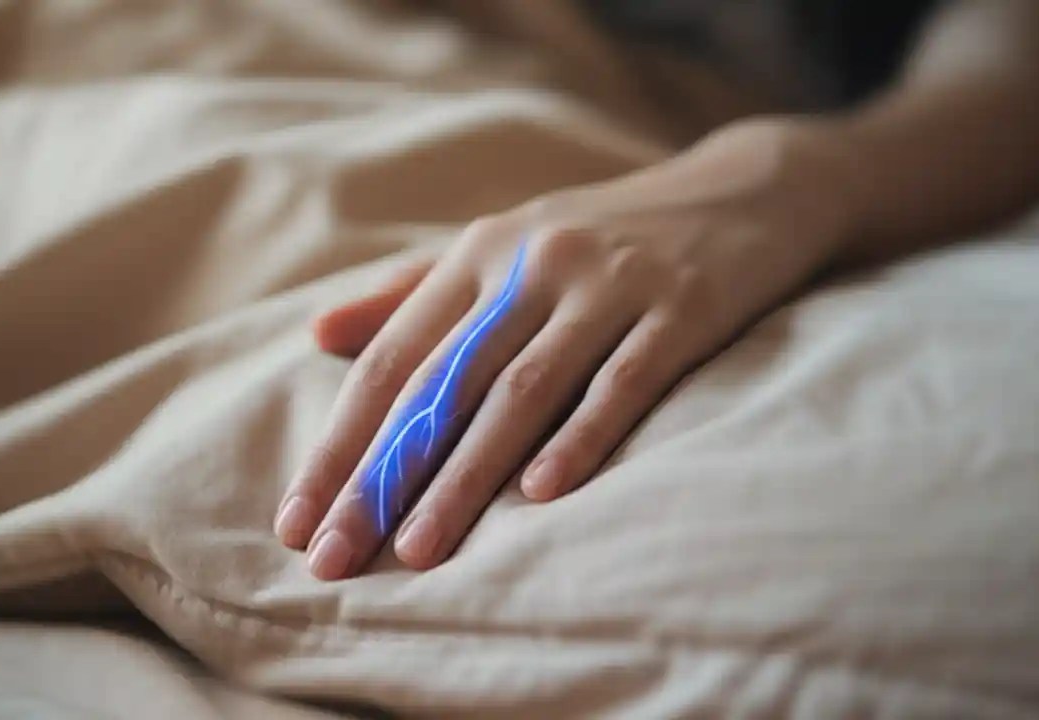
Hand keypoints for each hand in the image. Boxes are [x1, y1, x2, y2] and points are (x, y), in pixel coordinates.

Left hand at [276, 119, 855, 578]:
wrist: (741, 191)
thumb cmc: (601, 237)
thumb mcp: (502, 248)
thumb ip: (411, 293)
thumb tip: (317, 333)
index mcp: (478, 255)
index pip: (390, 360)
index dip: (338, 442)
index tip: (297, 520)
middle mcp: (531, 265)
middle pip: (442, 384)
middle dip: (381, 477)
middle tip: (335, 556)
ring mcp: (607, 285)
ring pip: (521, 391)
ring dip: (464, 477)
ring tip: (418, 551)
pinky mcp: (680, 308)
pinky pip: (622, 381)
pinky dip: (581, 438)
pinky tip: (541, 497)